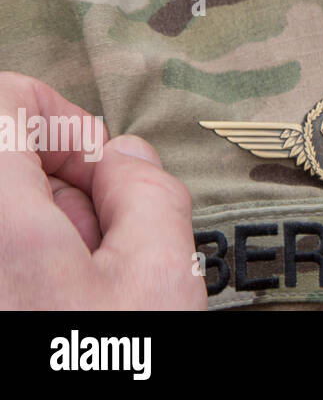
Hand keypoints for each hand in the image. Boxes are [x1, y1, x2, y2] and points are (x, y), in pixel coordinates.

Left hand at [0, 71, 206, 308]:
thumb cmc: (104, 367)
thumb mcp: (161, 278)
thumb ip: (150, 192)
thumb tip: (125, 158)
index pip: (1, 100)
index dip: (61, 116)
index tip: (99, 164)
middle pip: (4, 158)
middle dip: (64, 184)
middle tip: (106, 239)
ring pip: (5, 209)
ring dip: (50, 230)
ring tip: (88, 286)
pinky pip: (3, 254)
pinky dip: (34, 261)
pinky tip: (61, 304)